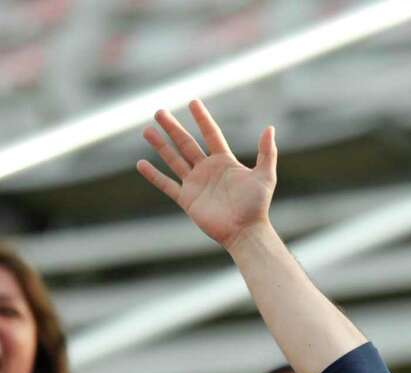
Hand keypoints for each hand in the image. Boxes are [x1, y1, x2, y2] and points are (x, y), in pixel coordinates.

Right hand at [137, 99, 277, 250]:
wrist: (246, 231)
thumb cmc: (257, 205)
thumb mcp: (265, 176)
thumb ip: (266, 152)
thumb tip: (270, 128)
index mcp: (225, 162)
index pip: (211, 134)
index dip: (202, 119)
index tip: (193, 102)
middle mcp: (208, 170)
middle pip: (187, 144)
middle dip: (173, 128)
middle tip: (159, 112)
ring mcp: (196, 184)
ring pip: (174, 160)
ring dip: (160, 146)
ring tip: (147, 131)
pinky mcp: (187, 199)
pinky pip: (167, 185)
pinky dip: (154, 175)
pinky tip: (141, 164)